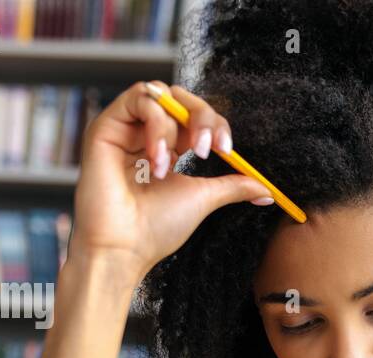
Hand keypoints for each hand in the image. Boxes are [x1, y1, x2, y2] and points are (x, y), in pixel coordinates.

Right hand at [68, 81, 274, 284]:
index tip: (228, 150)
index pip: (195, 117)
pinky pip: (138, 98)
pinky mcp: (105, 127)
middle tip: (211, 148)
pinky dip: (156, 126)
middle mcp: (144, 135)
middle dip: (202, 116)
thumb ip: (232, 186)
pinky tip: (155, 160)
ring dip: (176, 126)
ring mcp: (124, 130)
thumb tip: (267, 190)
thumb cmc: (157, 228)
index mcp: (167, 149)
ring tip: (168, 167)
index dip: (215, 125)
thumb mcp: (204, 198)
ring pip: (160, 94)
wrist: (124, 247)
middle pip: (180, 97)